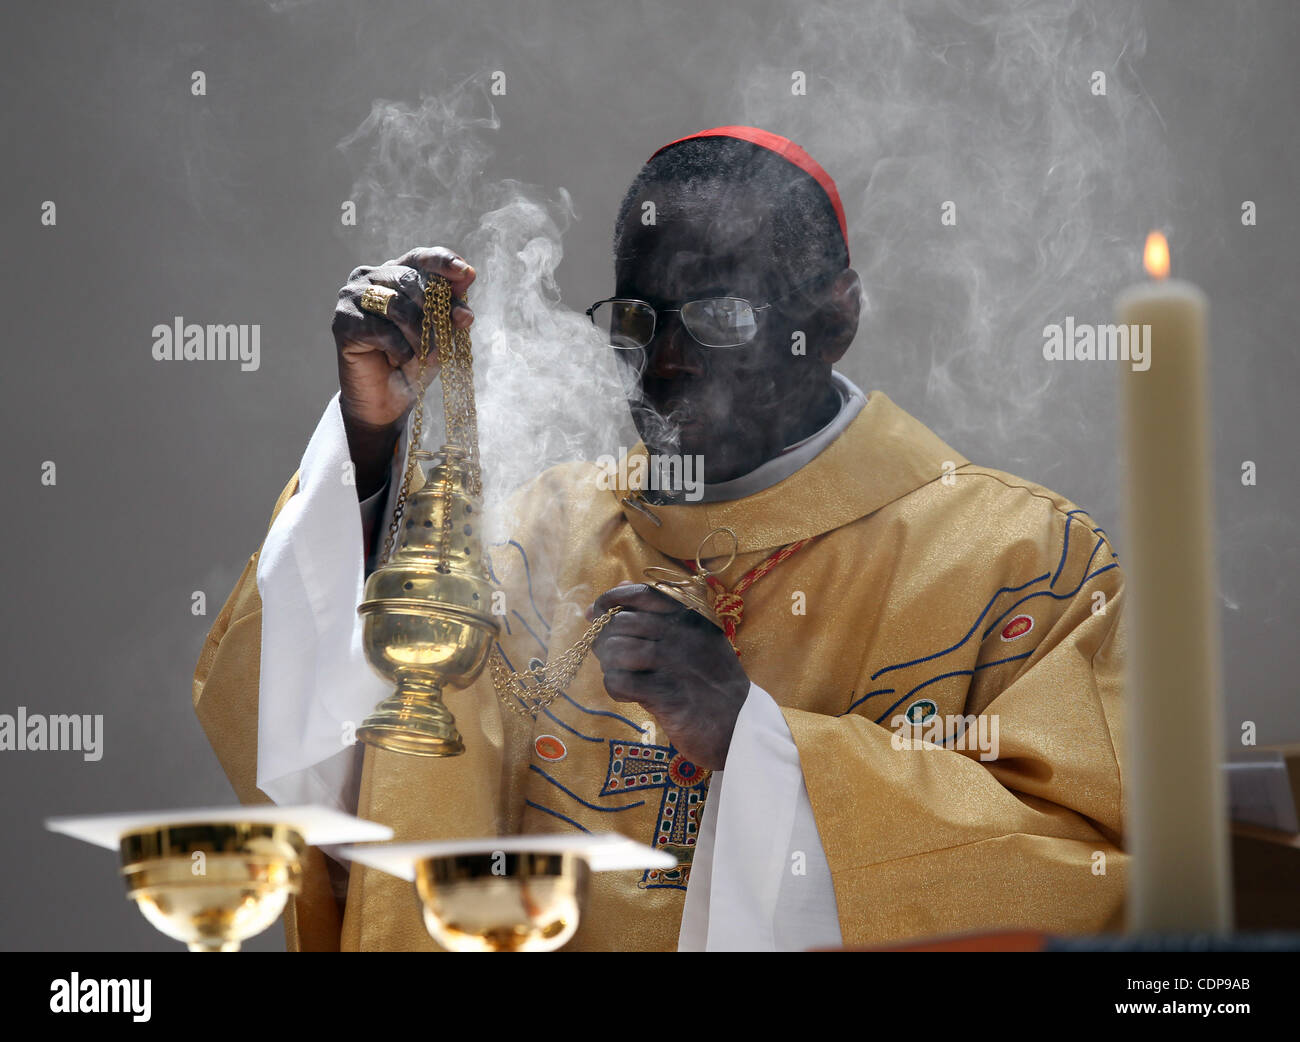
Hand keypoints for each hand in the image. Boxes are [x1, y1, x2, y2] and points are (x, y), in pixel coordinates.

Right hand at [332, 246, 476, 495]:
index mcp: (397, 272)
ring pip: (396, 305)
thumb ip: (452, 303)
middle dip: (437, 310)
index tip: (464, 272)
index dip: (442, 262)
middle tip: (452, 336)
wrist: (388, 399)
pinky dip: (399, 348)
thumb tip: (468, 275)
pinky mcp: (342, 322)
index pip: (420, 257)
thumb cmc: (416, 359)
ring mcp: (352, 297)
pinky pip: (380, 330)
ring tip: (429, 355)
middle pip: (409, 280)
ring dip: (420, 334)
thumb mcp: (442, 331)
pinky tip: (402, 360)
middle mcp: (371, 277)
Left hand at [587, 584, 750, 769]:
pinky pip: (618, 682)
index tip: (596, 612)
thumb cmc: (713, 680)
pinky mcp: (664, 694)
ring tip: (625, 676)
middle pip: (621, 623)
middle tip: (614, 656)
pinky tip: (630, 693)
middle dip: (606, 639)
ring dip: (611, 664)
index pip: (640, 594)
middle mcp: (680, 633)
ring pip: (616, 650)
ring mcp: (672, 663)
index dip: (610, 600)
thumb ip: (660, 612)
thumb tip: (620, 586)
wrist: (740, 725)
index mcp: (689, 617)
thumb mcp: (696, 637)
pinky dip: (616, 688)